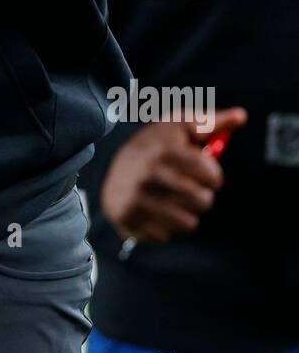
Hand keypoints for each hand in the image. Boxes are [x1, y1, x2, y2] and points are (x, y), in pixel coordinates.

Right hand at [101, 106, 247, 244]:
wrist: (111, 166)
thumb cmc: (154, 145)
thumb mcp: (179, 125)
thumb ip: (211, 122)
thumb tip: (241, 115)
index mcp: (165, 151)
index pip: (211, 175)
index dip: (212, 175)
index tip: (202, 171)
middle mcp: (150, 176)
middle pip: (203, 201)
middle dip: (201, 195)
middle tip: (186, 186)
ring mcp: (138, 200)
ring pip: (188, 223)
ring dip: (185, 213)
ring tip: (171, 198)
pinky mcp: (129, 221)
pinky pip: (166, 236)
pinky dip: (165, 226)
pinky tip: (155, 210)